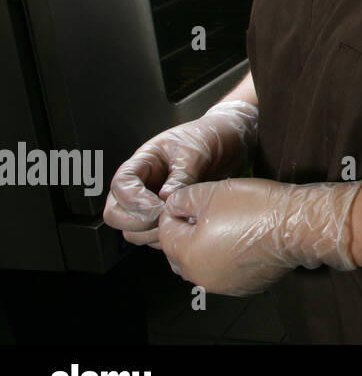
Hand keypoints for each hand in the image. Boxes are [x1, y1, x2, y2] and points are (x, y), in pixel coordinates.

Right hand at [103, 100, 257, 247]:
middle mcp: (143, 185)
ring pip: (133, 231)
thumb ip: (181, 176)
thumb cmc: (210, 137)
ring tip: (181, 220)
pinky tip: (188, 225)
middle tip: (167, 217)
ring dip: (153, 233)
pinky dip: (167, 238)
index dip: (133, 200)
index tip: (157, 207)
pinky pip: (155, 237)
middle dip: (137, 222)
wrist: (232, 142)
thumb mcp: (196, 152)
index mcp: (144, 163)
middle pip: (116, 213)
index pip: (120, 185)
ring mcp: (152, 203)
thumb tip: (165, 199)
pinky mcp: (168, 216)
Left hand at [158, 178, 361, 296]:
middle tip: (206, 212)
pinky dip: (225, 258)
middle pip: (179, 253)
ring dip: (205, 247)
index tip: (190, 201)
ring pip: (201, 264)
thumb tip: (172, 204)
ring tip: (224, 225)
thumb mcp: (212, 192)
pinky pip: (223, 272)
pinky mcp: (243, 287)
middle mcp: (201, 276)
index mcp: (187, 254)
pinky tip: (241, 239)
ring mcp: (223, 285)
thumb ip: (182, 198)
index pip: (165, 232)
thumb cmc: (257, 207)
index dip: (175, 212)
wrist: (296, 225)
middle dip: (186, 233)